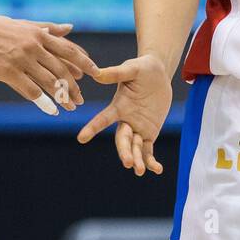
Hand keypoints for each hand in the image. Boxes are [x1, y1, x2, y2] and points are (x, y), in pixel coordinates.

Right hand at [0, 14, 97, 112]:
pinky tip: (52, 111)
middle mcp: (33, 46)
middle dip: (73, 87)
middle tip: (80, 100)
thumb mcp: (24, 24)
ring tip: (70, 108)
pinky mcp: (8, 72)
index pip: (68, 50)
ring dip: (62, 98)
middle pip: (61, 70)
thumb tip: (70, 28)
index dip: (83, 63)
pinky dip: (44, 103)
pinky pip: (31, 91)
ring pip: (49, 82)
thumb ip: (48, 28)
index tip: (95, 74)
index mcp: (39, 34)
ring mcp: (21, 60)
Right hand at [76, 55, 172, 175]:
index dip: (92, 128)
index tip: (81, 138)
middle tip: (127, 162)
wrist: (158, 73)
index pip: (103, 118)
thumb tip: (97, 73)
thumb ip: (116, 73)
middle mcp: (125, 120)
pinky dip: (151, 161)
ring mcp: (137, 128)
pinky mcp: (149, 132)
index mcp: (118, 106)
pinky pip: (148, 150)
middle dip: (124, 151)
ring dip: (136, 160)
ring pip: (134, 148)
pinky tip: (157, 170)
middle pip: (121, 139)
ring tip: (141, 171)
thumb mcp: (131, 69)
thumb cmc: (142, 68)